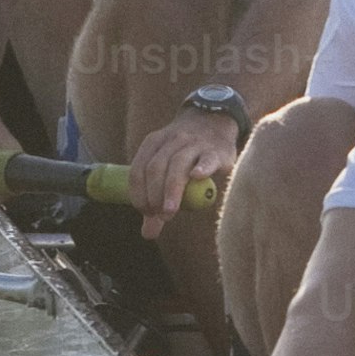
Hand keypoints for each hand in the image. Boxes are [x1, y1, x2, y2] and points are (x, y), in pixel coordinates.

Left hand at [125, 106, 239, 224]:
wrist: (213, 121)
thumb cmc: (187, 154)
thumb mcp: (167, 169)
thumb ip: (157, 200)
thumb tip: (148, 234)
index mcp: (154, 143)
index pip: (138, 170)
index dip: (139, 193)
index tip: (146, 211)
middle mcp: (171, 140)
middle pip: (156, 167)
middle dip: (154, 195)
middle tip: (159, 216)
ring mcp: (194, 143)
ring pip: (178, 164)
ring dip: (171, 190)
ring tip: (169, 212)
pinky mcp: (216, 150)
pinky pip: (207, 158)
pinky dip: (202, 168)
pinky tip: (197, 178)